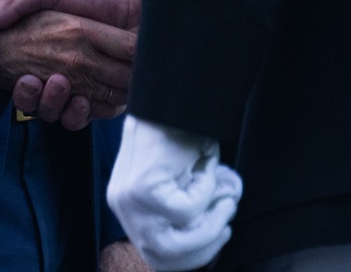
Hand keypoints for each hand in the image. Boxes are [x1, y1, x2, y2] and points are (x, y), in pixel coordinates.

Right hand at [0, 0, 137, 126]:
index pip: (25, 79)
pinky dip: (79, 114)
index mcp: (52, 49)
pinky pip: (85, 118)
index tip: (19, 78)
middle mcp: (66, 71)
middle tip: (31, 81)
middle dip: (31, 98)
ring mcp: (85, 87)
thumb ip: (18, 2)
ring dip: (53, 106)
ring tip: (56, 84)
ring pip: (58, 112)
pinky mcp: (105, 100)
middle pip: (38, 100)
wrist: (136, 8)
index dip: (20, 86)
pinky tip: (80, 101)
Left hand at [107, 115, 241, 271]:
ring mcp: (128, 200)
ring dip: (210, 224)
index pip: (156, 254)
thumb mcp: (187, 175)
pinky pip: (186, 210)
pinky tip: (206, 166)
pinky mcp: (143, 189)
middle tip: (228, 218)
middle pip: (164, 257)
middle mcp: (121, 206)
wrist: (170, 94)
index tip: (221, 234)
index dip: (193, 254)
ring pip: (176, 242)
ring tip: (227, 198)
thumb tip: (226, 211)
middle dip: (206, 246)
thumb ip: (200, 204)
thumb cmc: (179, 127)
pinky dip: (206, 191)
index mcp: (126, 205)